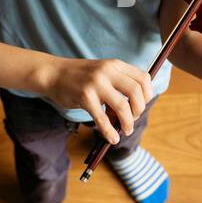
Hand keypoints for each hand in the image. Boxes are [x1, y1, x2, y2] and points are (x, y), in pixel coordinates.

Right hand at [38, 57, 153, 143]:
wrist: (53, 73)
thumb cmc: (80, 77)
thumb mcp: (102, 72)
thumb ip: (119, 84)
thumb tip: (135, 109)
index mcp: (115, 64)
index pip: (144, 78)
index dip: (148, 95)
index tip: (142, 106)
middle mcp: (108, 71)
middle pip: (136, 92)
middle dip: (139, 110)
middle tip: (133, 120)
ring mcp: (96, 84)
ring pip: (122, 106)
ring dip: (128, 123)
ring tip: (125, 130)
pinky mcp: (84, 97)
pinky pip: (102, 118)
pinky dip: (109, 131)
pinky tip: (112, 138)